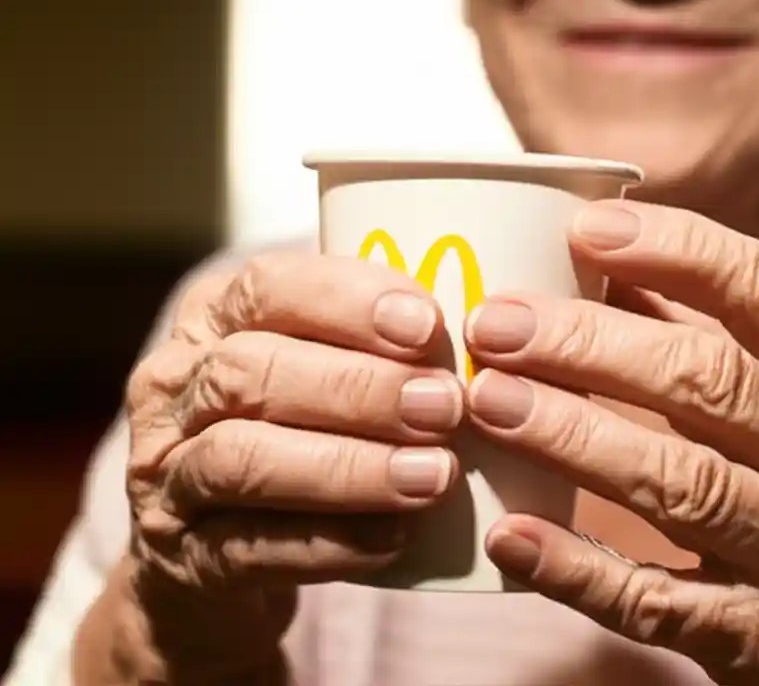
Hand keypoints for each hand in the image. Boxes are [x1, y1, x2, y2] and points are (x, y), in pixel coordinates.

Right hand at [118, 252, 463, 679]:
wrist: (208, 560)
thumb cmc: (295, 432)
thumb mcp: (315, 366)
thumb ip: (377, 340)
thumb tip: (500, 319)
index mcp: (212, 322)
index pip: (265, 287)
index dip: (347, 300)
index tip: (428, 322)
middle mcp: (174, 392)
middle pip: (250, 372)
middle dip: (357, 387)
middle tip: (446, 405)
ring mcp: (168, 479)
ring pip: (243, 460)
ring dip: (349, 467)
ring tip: (434, 475)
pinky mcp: (186, 561)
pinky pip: (253, 549)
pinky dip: (331, 542)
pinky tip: (396, 539)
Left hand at [466, 201, 758, 684]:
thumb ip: (740, 339)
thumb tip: (615, 264)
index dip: (679, 250)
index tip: (588, 228)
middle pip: (712, 385)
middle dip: (591, 343)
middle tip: (499, 322)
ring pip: (680, 485)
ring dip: (572, 437)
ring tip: (489, 400)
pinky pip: (657, 602)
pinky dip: (576, 568)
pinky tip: (511, 532)